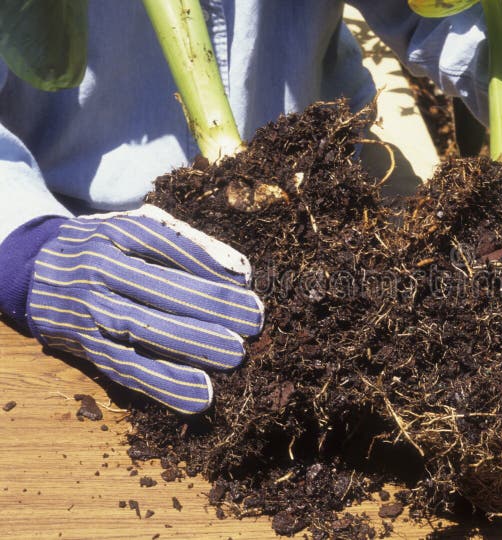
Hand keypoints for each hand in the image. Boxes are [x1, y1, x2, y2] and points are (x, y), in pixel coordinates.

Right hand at [27, 205, 263, 412]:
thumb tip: (239, 271)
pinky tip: (200, 396)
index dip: (206, 262)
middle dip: (208, 305)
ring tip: (233, 356)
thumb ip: (186, 243)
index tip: (247, 280)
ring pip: (139, 328)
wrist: (37, 271)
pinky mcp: (88, 349)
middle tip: (253, 320)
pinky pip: (126, 368)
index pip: (165, 244)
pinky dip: (164, 384)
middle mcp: (99, 270)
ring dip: (189, 345)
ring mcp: (90, 311)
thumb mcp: (138, 228)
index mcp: (116, 233)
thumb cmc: (108, 247)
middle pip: (156, 288)